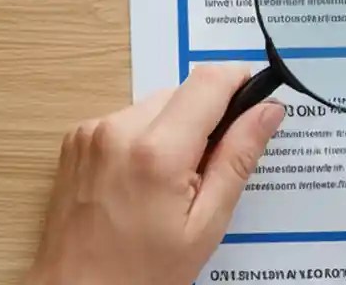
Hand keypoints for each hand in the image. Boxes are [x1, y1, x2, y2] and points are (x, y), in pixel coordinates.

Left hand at [25, 64, 284, 284]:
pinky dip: (145, 138)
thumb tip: (269, 110)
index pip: (210, 81)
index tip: (255, 103)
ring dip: (175, 129)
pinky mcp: (76, 139)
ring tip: (172, 183)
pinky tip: (144, 180)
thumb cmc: (142, 273)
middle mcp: (118, 129)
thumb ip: (238, 158)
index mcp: (156, 151)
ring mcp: (91, 132)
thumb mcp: (206, 224)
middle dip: (207, 118)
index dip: (240, 82)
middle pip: (184, 91)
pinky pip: (128, 119)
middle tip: (209, 169)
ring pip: (156, 104)